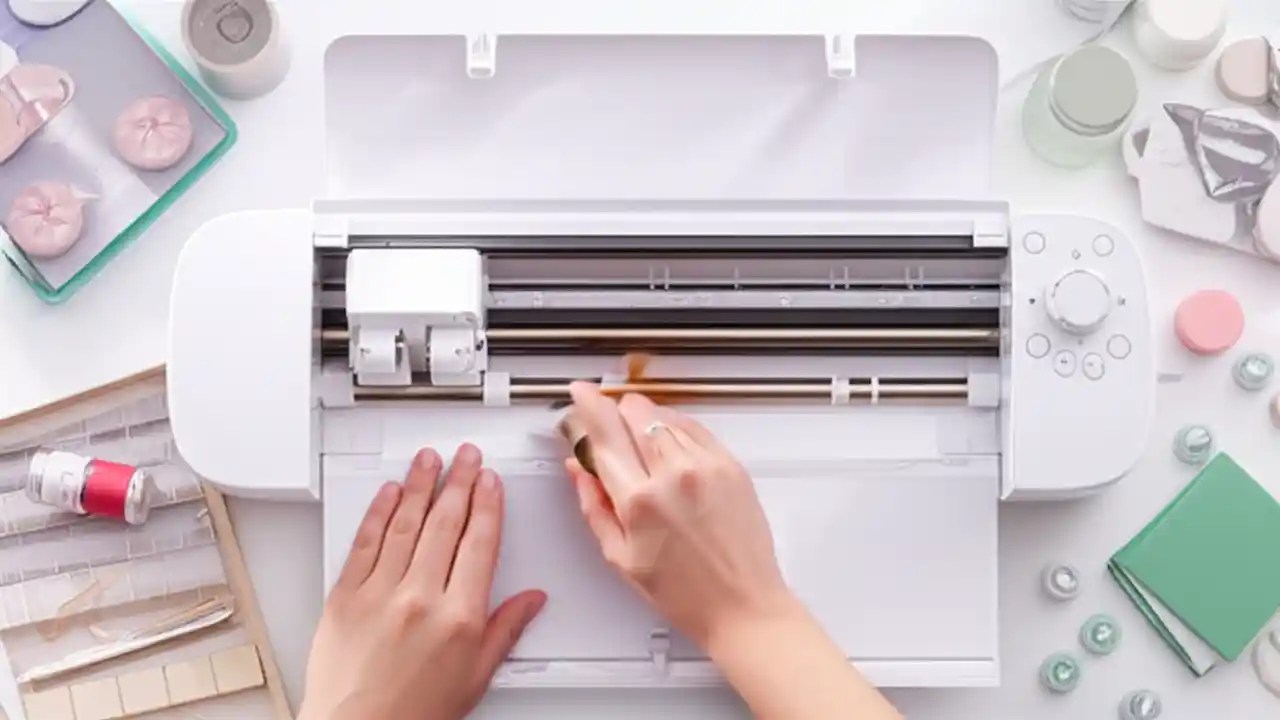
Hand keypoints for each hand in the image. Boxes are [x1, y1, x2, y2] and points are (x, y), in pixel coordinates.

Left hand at [299, 445, 545, 719]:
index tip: (490, 482)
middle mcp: (420, 598)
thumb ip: (505, 630)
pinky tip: (389, 493)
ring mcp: (380, 594)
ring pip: (405, 523)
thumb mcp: (476, 676)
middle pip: (445, 523)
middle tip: (465, 458)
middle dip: (459, 482)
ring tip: (429, 460)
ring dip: (420, 485)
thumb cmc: (414, 713)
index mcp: (459, 617)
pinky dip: (378, 513)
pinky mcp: (345, 597)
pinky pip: (364, 543)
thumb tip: (530, 600)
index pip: (480, 543)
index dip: (488, 505)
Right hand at [564, 385, 901, 719]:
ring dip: (645, 420)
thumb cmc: (685, 592)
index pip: (605, 433)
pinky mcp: (731, 465)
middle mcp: (674, 475)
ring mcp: (707, 466)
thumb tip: (577, 469)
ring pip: (664, 416)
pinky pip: (695, 427)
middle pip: (635, 413)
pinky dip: (675, 427)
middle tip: (608, 426)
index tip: (580, 393)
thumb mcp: (621, 557)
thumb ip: (594, 507)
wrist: (742, 604)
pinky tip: (669, 445)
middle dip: (616, 412)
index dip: (588, 405)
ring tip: (641, 447)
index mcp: (639, 500)